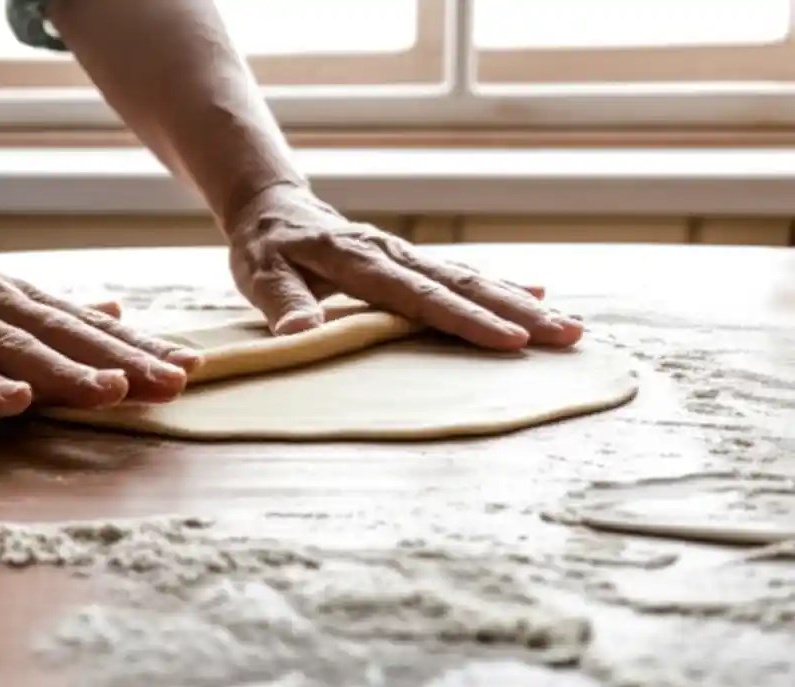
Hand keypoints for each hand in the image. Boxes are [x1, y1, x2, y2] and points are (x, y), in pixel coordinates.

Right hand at [0, 226, 200, 415]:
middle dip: (124, 362)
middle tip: (175, 383)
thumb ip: (50, 311)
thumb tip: (114, 314)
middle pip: (68, 337)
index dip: (140, 346)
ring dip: (67, 372)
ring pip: (18, 348)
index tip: (190, 366)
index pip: (89, 326)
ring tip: (113, 394)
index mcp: (17, 298)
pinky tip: (14, 403)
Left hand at [226, 184, 583, 349]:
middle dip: (517, 312)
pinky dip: (501, 286)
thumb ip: (280, 302)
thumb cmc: (264, 247)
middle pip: (462, 285)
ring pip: (471, 279)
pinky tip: (538, 296)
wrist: (273, 207)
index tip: (509, 339)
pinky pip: (461, 275)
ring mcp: (407, 255)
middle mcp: (393, 253)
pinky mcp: (412, 260)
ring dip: (521, 303)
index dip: (464, 319)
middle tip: (569, 336)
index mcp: (358, 259)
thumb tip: (300, 332)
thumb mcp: (257, 274)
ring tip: (570, 327)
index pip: (418, 295)